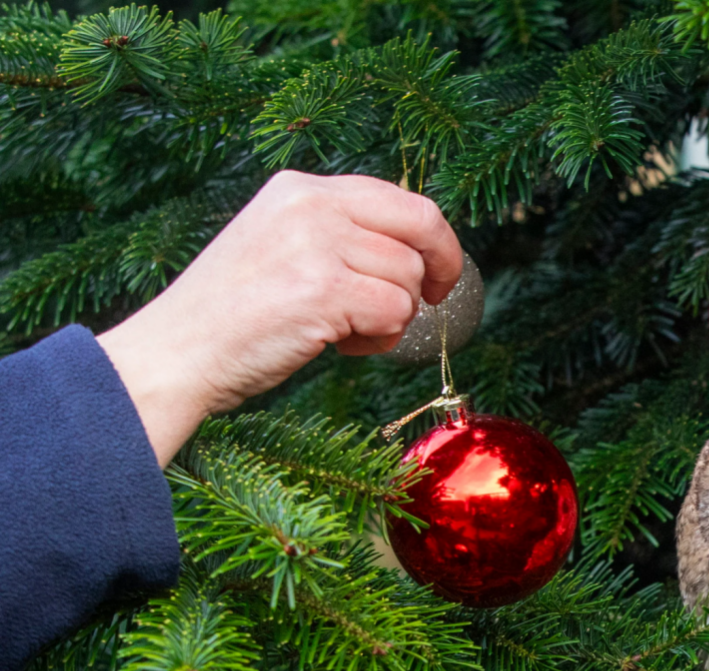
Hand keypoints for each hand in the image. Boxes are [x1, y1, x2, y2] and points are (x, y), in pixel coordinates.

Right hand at [97, 171, 463, 466]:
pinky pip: (395, 313)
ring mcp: (317, 244)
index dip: (433, 237)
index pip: (400, 196)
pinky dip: (379, 339)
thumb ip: (338, 235)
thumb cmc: (233, 314)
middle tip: (432, 300)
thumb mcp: (282, 246)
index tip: (436, 271)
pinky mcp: (324, 289)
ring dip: (392, 316)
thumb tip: (414, 250)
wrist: (177, 354)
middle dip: (442, 266)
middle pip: (422, 224)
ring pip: (408, 277)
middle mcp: (310, 204)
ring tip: (344, 331)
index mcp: (299, 189)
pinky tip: (338, 344)